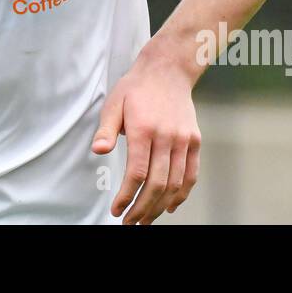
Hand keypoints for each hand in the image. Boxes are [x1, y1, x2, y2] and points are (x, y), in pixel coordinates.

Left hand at [92, 54, 200, 224]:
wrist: (168, 70)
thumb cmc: (136, 88)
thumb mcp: (114, 103)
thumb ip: (106, 130)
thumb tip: (97, 151)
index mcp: (143, 129)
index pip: (136, 173)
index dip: (127, 196)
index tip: (117, 210)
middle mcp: (166, 137)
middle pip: (156, 184)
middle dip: (141, 209)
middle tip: (130, 222)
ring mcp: (183, 140)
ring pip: (175, 184)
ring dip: (159, 206)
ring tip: (145, 219)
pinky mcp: (194, 141)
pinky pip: (190, 175)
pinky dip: (181, 195)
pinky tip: (168, 206)